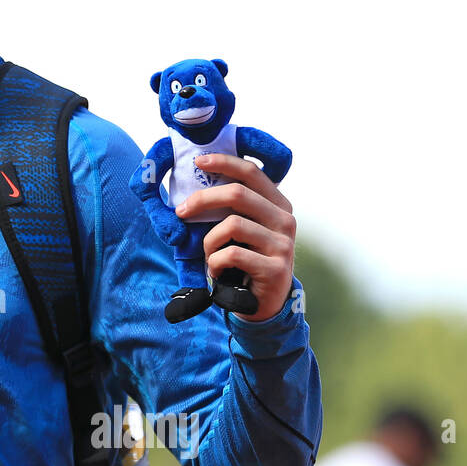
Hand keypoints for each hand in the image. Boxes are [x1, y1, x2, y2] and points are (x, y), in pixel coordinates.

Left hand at [175, 154, 296, 321]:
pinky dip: (215, 264)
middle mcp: (285, 220)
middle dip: (202, 199)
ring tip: (209, 256)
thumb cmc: (244, 262)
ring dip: (209, 242)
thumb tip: (193, 188)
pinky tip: (217, 273)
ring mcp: (283, 244)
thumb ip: (230, 210)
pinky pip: (231, 255)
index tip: (198, 161)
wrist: (261, 304)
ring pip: (231, 225)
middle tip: (181, 211)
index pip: (251, 172)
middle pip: (237, 194)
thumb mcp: (241, 230)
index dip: (223, 162)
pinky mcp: (276, 268)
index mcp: (277, 204)